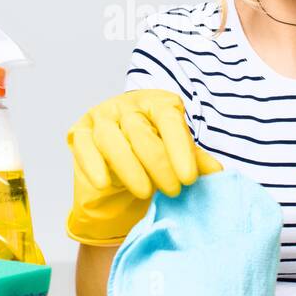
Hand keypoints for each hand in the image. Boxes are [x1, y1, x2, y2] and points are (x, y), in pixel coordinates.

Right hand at [66, 89, 221, 245]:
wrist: (121, 161)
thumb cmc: (155, 152)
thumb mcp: (178, 155)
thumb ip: (195, 161)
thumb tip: (217, 173)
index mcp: (156, 102)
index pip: (169, 119)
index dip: (180, 148)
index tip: (189, 178)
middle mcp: (127, 105)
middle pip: (140, 131)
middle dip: (158, 164)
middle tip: (173, 191)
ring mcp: (100, 117)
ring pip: (111, 139)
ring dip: (130, 168)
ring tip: (146, 193)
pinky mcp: (78, 132)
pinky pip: (83, 146)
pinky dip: (93, 165)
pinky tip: (105, 183)